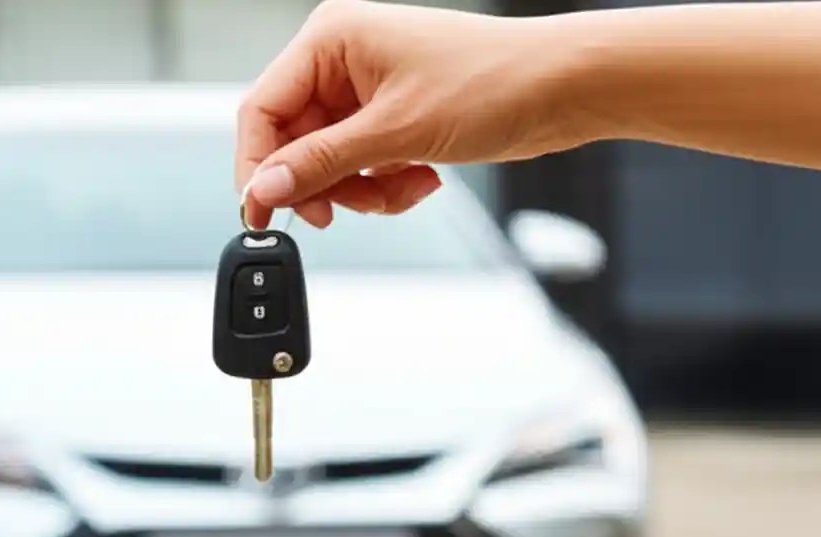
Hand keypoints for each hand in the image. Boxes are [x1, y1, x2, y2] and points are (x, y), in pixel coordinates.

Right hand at [236, 0, 581, 228]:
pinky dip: (383, 184)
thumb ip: (320, 162)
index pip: (263, 108)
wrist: (563, 89)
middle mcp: (342, 60)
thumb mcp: (395, 132)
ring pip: (327, 162)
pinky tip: (420, 179)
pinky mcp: (390, 116)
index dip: (257, 166)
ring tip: (399, 189)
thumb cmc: (494, 82)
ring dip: (358, 189)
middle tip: (338, 211)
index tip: (260, 213)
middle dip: (322, 183)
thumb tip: (263, 188)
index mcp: (332, 39)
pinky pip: (360, 165)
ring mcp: (366, 90)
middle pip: (293, 141)